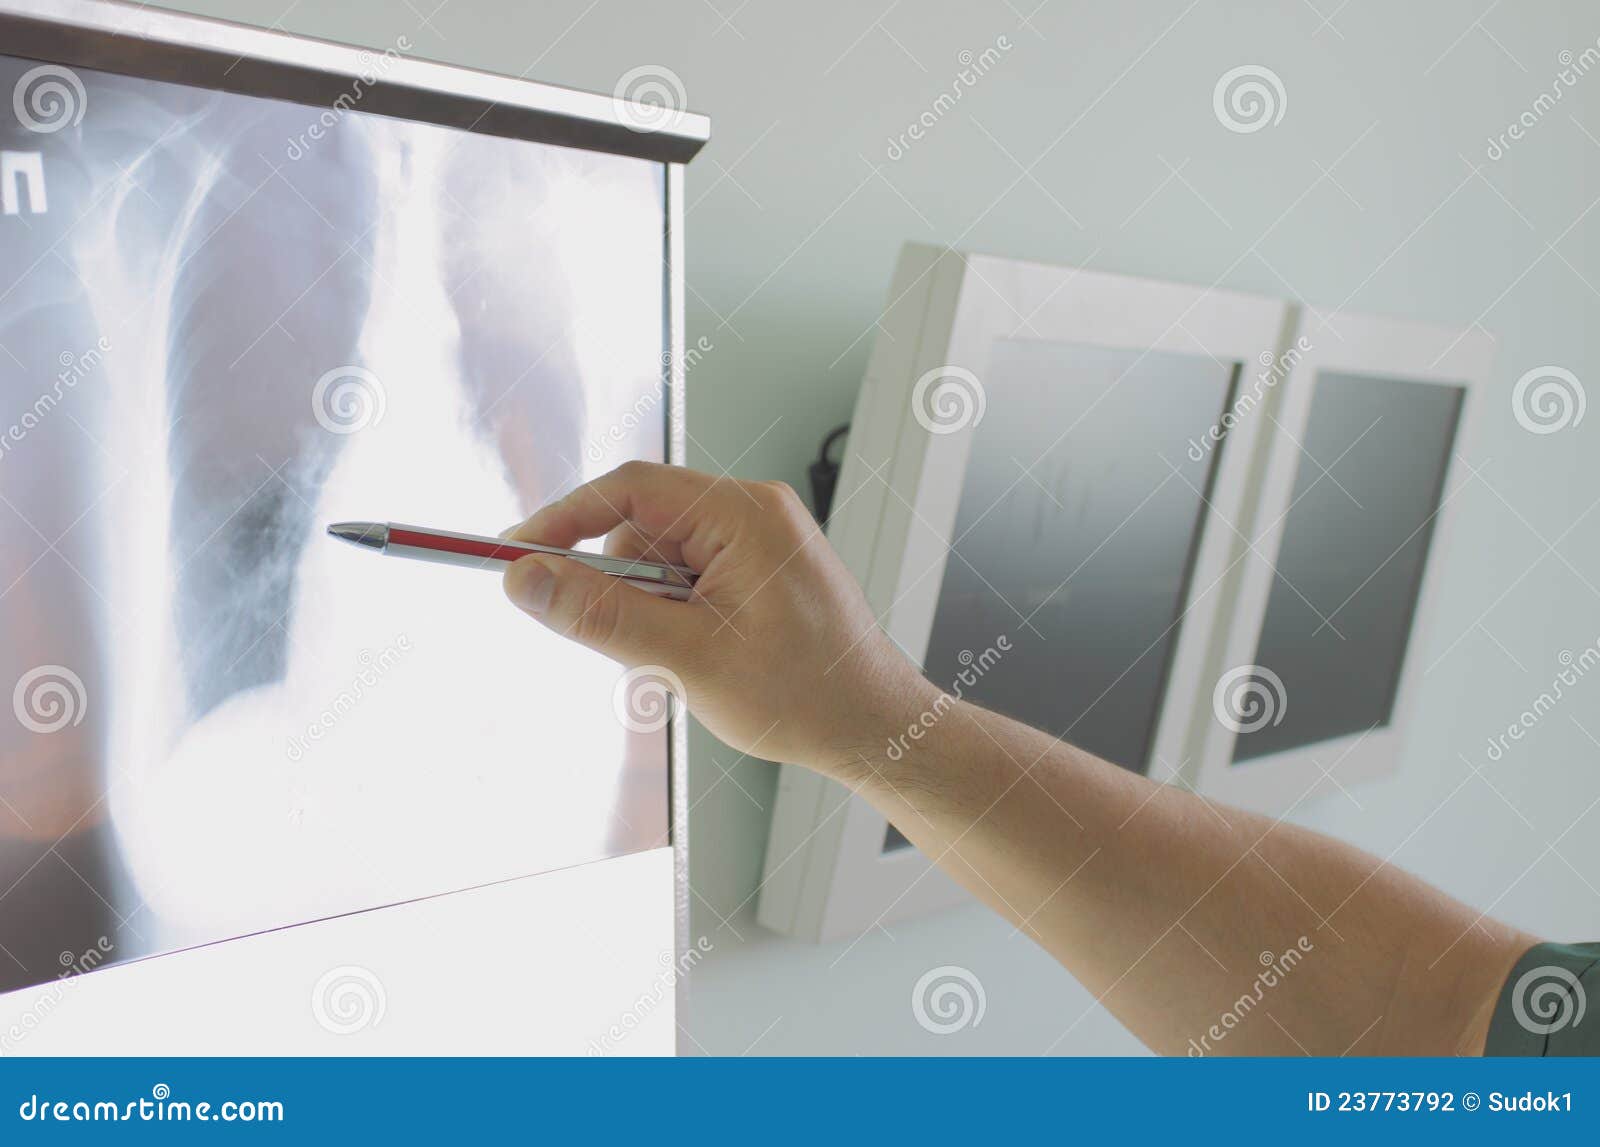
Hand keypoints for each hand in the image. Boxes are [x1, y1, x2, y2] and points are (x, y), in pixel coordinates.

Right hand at [500, 462, 933, 775]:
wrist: (874, 730)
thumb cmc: (809, 696)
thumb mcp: (689, 659)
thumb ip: (602, 616)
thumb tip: (528, 581)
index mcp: (745, 515)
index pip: (627, 489)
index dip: (561, 520)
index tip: (512, 556)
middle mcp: (753, 514)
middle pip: (639, 525)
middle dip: (613, 585)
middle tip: (615, 643)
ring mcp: (758, 542)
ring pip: (657, 560)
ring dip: (645, 610)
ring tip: (681, 665)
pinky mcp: (756, 570)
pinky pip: (686, 579)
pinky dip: (670, 618)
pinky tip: (698, 661)